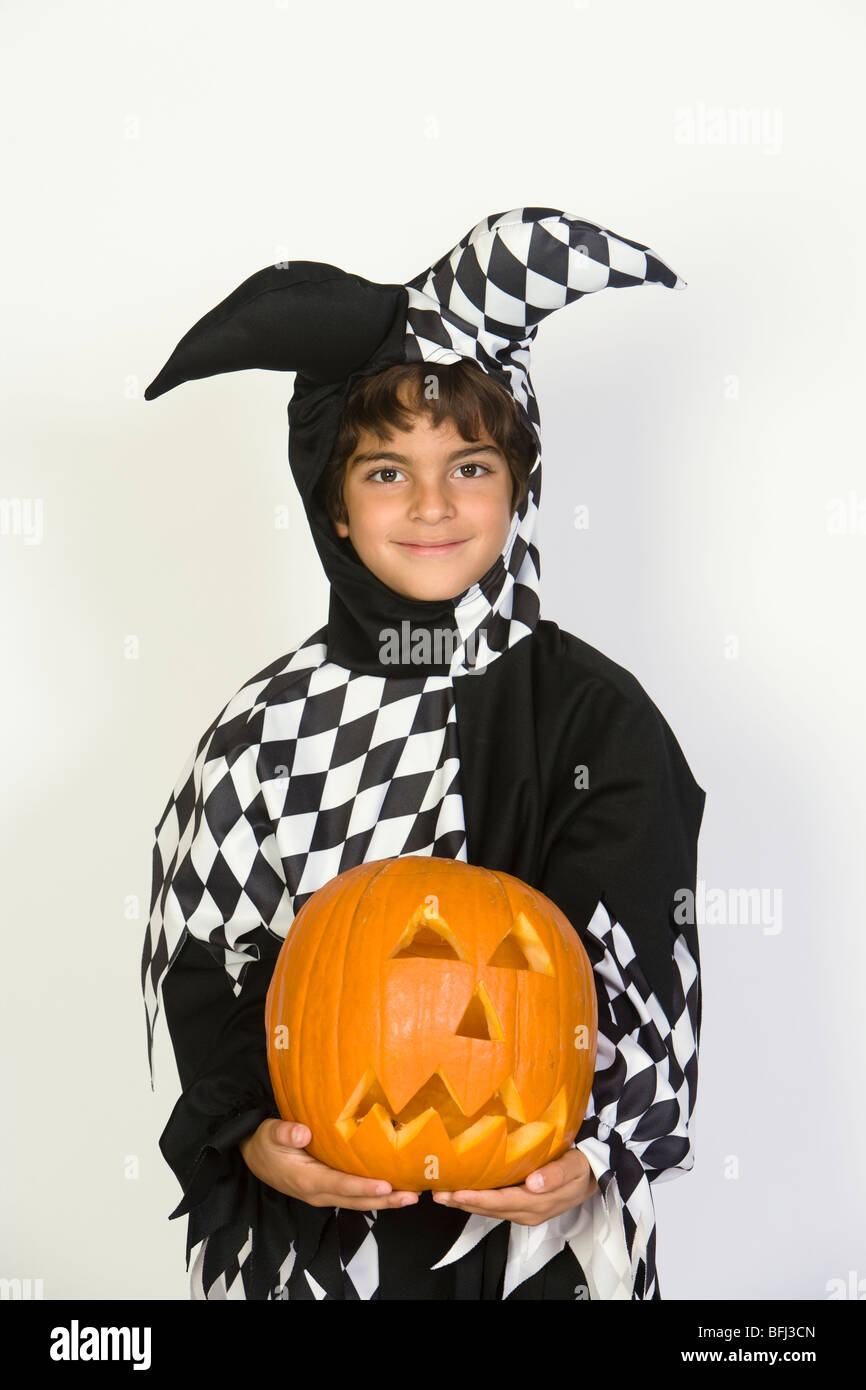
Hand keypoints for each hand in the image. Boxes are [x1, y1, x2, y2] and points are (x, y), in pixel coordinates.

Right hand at [238, 1120, 418, 1210]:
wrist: (255, 1157)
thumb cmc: (266, 1143)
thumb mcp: (270, 1133)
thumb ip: (285, 1132)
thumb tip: (302, 1132)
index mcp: (306, 1179)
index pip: (340, 1185)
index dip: (364, 1187)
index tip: (387, 1186)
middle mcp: (318, 1192)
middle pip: (356, 1200)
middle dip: (385, 1200)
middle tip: (413, 1196)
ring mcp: (324, 1194)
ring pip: (358, 1201)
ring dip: (385, 1200)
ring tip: (411, 1196)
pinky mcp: (328, 1189)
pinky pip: (354, 1196)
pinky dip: (374, 1195)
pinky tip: (392, 1188)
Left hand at [431, 1147, 598, 1225]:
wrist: (595, 1175)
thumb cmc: (583, 1166)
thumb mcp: (574, 1167)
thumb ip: (555, 1174)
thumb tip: (533, 1183)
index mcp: (538, 1203)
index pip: (502, 1202)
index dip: (477, 1199)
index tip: (456, 1192)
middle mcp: (528, 1212)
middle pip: (490, 1209)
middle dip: (462, 1203)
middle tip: (436, 1193)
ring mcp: (525, 1212)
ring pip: (490, 1210)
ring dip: (465, 1203)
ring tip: (441, 1194)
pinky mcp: (523, 1207)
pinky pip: (496, 1207)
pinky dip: (477, 1201)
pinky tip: (463, 1192)